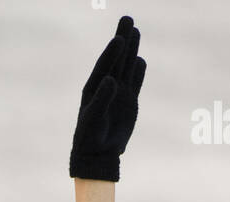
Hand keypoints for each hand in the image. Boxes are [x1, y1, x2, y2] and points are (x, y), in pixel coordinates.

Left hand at [69, 14, 145, 181]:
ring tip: (135, 30)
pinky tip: (140, 59)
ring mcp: (119, 93)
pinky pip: (135, 82)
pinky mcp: (129, 101)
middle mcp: (106, 86)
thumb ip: (102, 99)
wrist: (97, 155)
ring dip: (132, 50)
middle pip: (117, 59)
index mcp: (94, 88)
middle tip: (127, 18)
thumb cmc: (90, 138)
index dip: (112, 52)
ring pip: (127, 67)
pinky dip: (138, 71)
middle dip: (122, 39)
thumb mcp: (93, 119)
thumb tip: (111, 80)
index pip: (104, 66)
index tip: (119, 38)